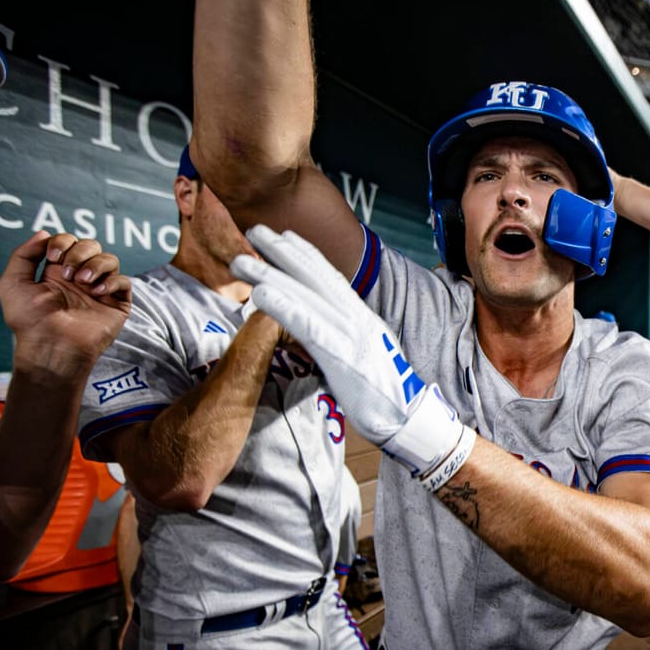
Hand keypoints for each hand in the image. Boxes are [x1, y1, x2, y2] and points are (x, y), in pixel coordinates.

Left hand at [0, 232, 131, 377]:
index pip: (69, 242)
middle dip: (80, 252)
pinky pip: (124, 282)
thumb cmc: (28, 321)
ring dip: (96, 264)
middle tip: (67, 273)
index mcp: (58, 272)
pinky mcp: (116, 305)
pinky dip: (112, 281)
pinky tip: (96, 293)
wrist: (49, 347)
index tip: (52, 257)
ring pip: (110, 259)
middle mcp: (80, 278)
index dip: (62, 242)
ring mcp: (100, 290)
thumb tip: (44, 234)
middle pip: (91, 245)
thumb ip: (24, 255)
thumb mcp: (13, 283)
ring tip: (82, 281)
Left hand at [231, 226, 475, 490]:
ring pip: (306, 297)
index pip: (332, 279)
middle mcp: (358, 319)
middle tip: (254, 229)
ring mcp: (352, 335)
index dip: (306, 254)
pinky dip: (284, 308)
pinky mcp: (344, 357)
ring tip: (241, 261)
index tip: (284, 235)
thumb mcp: (364, 357)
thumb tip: (328, 333)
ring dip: (271, 275)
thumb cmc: (383, 395)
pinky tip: (261, 295)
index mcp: (362, 318)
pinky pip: (309, 327)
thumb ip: (345, 339)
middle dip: (283, 252)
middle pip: (316, 278)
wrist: (408, 420)